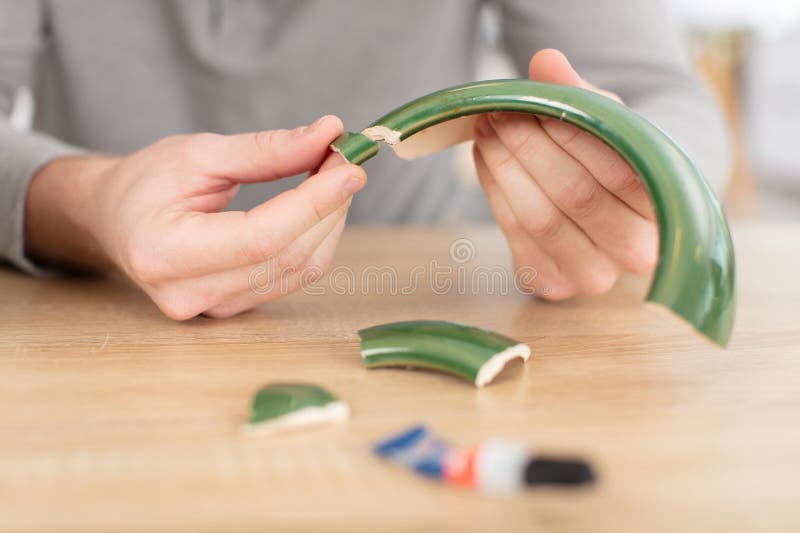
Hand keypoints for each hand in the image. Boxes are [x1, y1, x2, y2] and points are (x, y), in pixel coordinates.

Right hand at [25, 116, 365, 318]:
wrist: (117, 219)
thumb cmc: (147, 182)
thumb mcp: (198, 153)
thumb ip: (263, 150)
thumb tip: (327, 134)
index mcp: (164, 253)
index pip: (260, 238)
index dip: (313, 203)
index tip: (350, 167)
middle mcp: (187, 294)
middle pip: (286, 256)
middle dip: (328, 205)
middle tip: (346, 159)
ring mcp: (212, 309)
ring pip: (299, 270)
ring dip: (328, 221)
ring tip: (333, 177)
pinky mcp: (234, 309)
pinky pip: (293, 278)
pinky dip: (316, 239)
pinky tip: (318, 207)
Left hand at [473, 49, 656, 299]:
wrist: (617, 212)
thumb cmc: (618, 159)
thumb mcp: (611, 122)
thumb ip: (582, 94)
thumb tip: (545, 62)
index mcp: (667, 209)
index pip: (617, 170)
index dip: (565, 133)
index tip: (528, 104)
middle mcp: (637, 253)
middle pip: (573, 196)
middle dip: (526, 149)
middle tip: (496, 116)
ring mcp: (594, 277)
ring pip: (538, 219)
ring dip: (504, 169)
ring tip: (486, 133)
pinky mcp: (554, 286)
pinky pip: (515, 237)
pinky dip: (495, 194)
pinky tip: (488, 162)